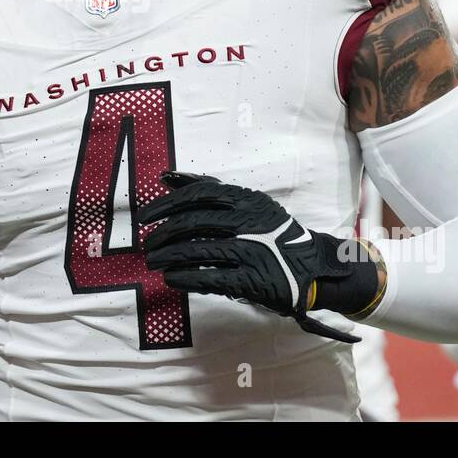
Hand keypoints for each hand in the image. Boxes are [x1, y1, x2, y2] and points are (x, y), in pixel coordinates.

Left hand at [141, 172, 382, 342]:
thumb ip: (208, 189)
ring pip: (198, 251)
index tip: (145, 217)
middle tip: (146, 245)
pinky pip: (211, 278)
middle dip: (163, 234)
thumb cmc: (272, 232)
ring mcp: (252, 251)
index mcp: (245, 199)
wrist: (313, 266)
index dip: (166, 205)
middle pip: (194, 223)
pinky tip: (171, 279)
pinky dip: (186, 277)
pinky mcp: (254, 280)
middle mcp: (248, 222)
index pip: (198, 194)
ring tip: (153, 262)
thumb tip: (166, 177)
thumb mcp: (247, 203)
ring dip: (168, 257)